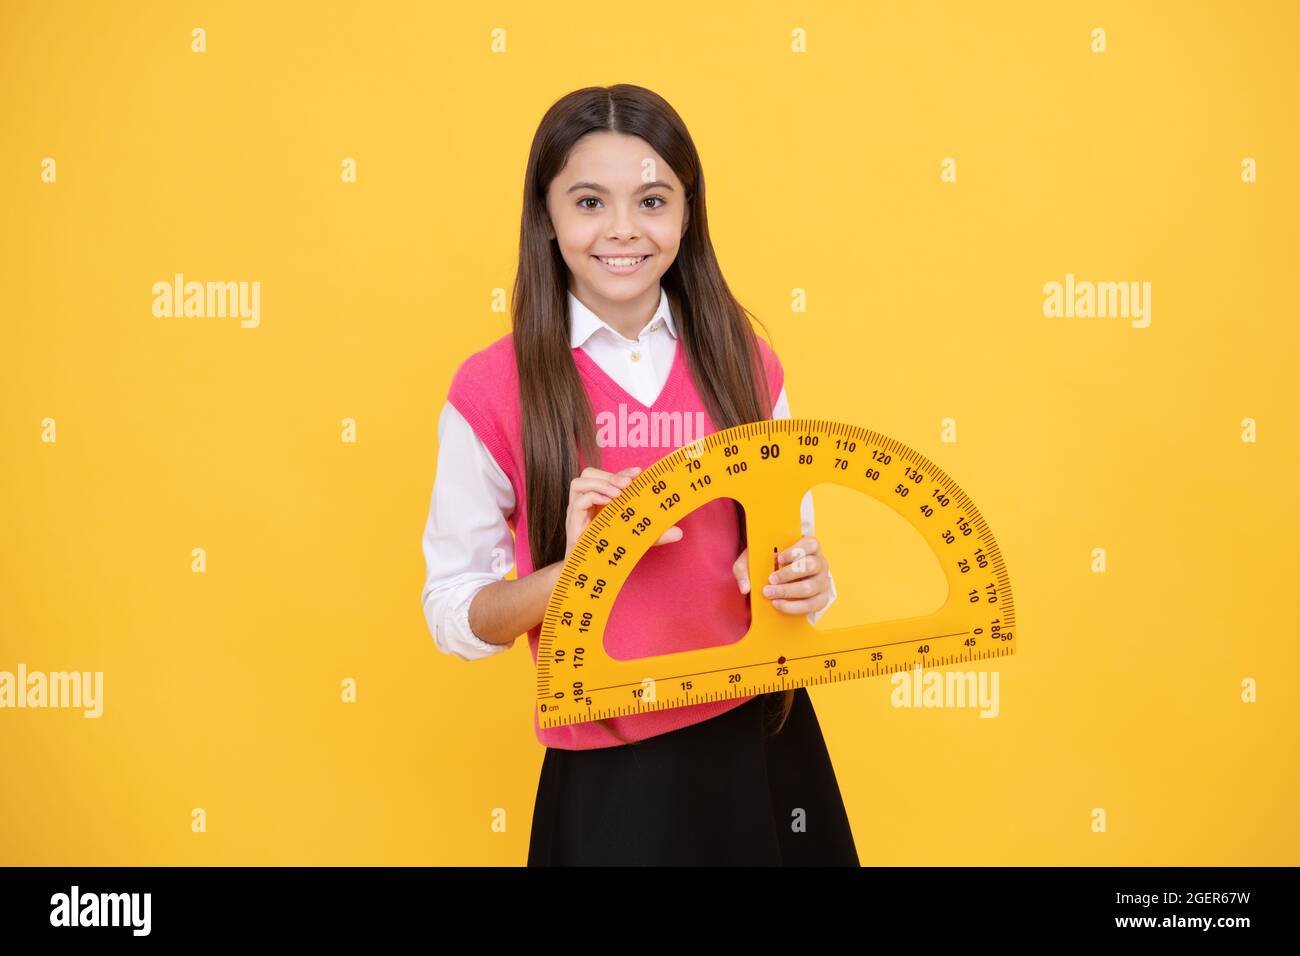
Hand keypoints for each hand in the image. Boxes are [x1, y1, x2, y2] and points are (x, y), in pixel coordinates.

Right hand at [564, 465, 682, 558]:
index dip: (622, 472)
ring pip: (579, 482)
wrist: (589, 573)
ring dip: (600, 483)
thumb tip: (679, 532)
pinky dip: (593, 496)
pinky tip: (608, 503)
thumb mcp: (637, 539)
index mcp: (600, 500)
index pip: (608, 477)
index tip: (640, 472)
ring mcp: (577, 511)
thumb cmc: (610, 552)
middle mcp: (587, 502)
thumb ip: (655, 535)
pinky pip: (578, 500)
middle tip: (628, 484)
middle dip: (610, 475)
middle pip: (589, 473)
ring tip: (618, 493)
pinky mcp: (572, 521)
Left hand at [731, 535, 829, 615]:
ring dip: (788, 591)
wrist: (781, 579)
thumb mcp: (754, 559)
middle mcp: (820, 562)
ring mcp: (822, 581)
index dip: (796, 551)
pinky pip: (812, 605)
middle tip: (771, 579)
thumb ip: (744, 569)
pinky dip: (794, 607)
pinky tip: (778, 604)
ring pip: (810, 586)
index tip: (779, 558)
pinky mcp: (821, 598)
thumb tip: (745, 588)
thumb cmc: (770, 564)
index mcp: (809, 547)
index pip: (811, 544)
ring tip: (771, 594)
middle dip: (788, 574)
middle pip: (811, 566)